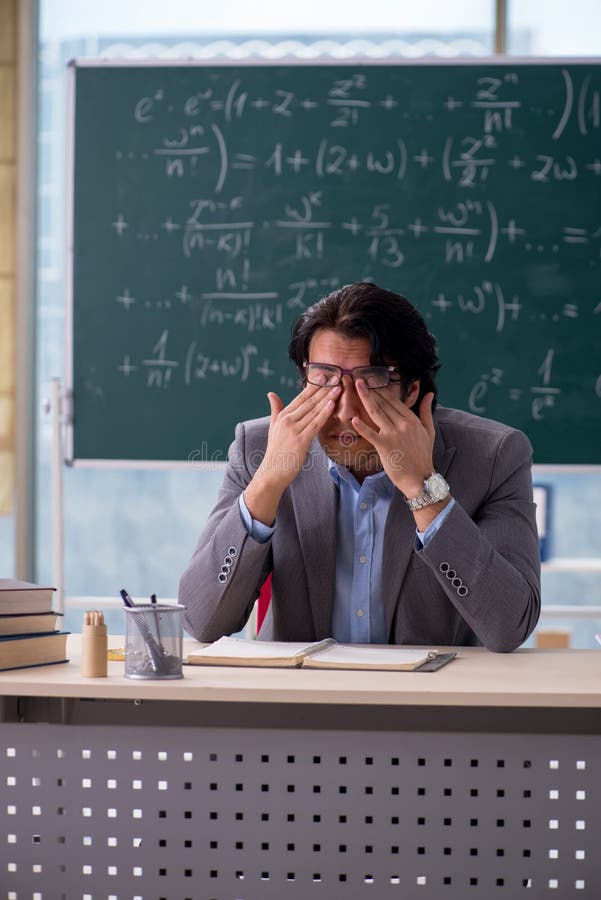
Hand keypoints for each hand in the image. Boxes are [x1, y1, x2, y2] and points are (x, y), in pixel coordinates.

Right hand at [244, 383, 339, 524]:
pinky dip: (324, 413)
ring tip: (339, 388)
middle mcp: (287, 420)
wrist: (272, 472)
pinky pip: (315, 424)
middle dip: (324, 389)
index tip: (325, 376)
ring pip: (314, 411)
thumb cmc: (275, 452)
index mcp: (283, 416)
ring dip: (327, 398)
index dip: (314, 386)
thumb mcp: (273, 427)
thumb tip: (270, 393)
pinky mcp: (300, 441)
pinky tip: (332, 405)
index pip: (301, 397)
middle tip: (336, 377)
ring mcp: (294, 430)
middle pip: (309, 401)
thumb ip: (275, 409)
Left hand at [351, 385, 435, 496]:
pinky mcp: (385, 446)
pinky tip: (354, 419)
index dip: (382, 389)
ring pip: (376, 412)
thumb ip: (426, 410)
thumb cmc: (423, 455)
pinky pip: (371, 434)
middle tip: (359, 377)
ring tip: (357, 385)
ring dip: (366, 397)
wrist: (420, 478)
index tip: (372, 379)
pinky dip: (362, 427)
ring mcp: (393, 434)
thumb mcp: (429, 430)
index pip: (394, 400)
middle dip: (371, 389)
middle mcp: (402, 424)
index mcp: (411, 419)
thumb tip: (430, 393)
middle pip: (384, 403)